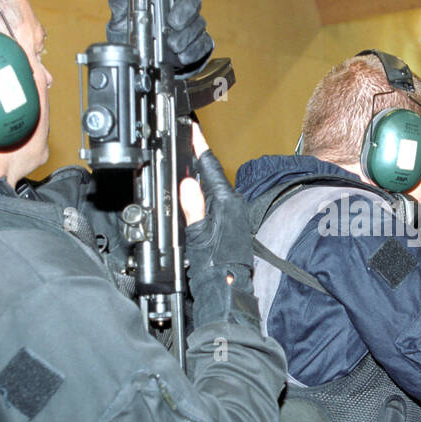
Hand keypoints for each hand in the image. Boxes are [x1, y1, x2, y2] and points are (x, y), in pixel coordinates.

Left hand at [104, 0, 213, 74]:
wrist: (133, 47)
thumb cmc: (129, 15)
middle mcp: (183, 4)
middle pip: (194, 2)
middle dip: (185, 12)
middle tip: (172, 22)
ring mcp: (191, 24)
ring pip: (198, 25)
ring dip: (186, 35)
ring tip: (172, 44)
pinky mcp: (195, 43)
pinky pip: (201, 45)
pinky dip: (193, 51)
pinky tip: (182, 55)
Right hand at [182, 124, 257, 327]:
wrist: (228, 290)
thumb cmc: (214, 268)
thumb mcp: (197, 236)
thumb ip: (192, 207)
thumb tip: (188, 183)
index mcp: (225, 204)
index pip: (210, 169)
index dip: (200, 149)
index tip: (194, 131)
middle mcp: (234, 207)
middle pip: (212, 177)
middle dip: (198, 161)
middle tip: (185, 142)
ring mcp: (235, 216)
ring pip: (214, 190)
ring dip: (201, 179)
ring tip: (186, 163)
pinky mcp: (233, 225)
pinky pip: (217, 203)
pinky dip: (206, 195)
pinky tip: (195, 194)